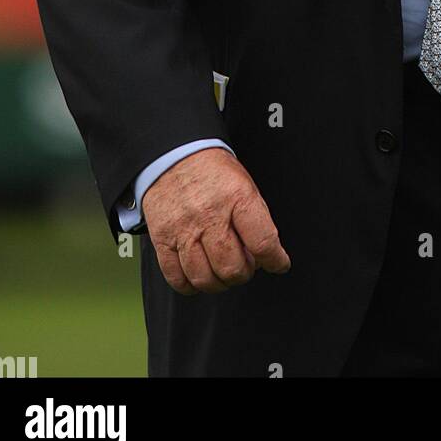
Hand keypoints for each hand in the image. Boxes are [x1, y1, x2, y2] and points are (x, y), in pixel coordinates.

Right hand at [142, 147, 290, 294]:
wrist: (174, 154)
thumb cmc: (212, 171)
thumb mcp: (245, 184)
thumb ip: (256, 218)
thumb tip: (266, 253)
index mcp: (236, 197)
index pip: (262, 242)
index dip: (275, 260)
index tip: (278, 264)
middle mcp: (209, 215)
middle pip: (232, 267)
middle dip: (244, 274)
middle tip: (246, 265)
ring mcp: (183, 229)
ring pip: (204, 278)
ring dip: (219, 283)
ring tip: (223, 272)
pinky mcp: (162, 239)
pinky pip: (176, 278)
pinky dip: (191, 286)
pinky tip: (200, 276)